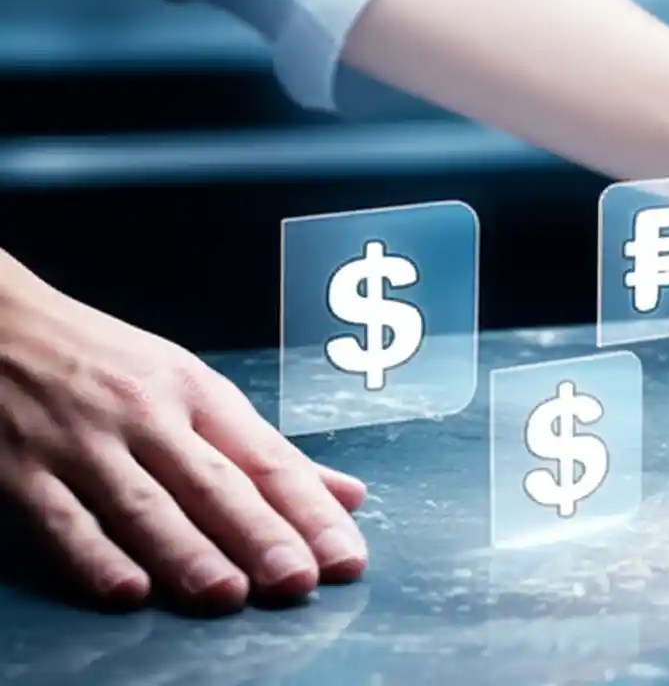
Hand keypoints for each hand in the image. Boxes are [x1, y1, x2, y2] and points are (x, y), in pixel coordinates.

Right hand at [0, 269, 368, 610]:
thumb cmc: (106, 362)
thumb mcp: (191, 387)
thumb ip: (265, 449)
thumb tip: (349, 495)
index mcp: (198, 395)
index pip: (268, 459)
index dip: (310, 511)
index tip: (346, 556)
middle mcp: (148, 416)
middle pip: (214, 483)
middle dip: (260, 533)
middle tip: (298, 579)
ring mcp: (83, 444)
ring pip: (143, 504)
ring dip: (187, 551)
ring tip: (228, 593)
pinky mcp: (21, 470)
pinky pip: (62, 518)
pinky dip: (94, 555)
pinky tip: (128, 590)